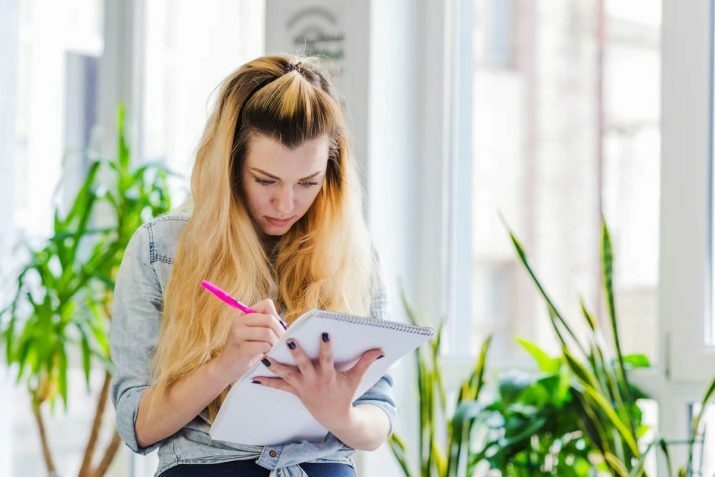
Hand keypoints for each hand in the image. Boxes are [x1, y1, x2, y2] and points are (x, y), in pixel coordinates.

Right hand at [213, 299, 285, 385]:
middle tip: (281, 343)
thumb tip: (288, 325)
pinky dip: (269, 352)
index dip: (276, 317)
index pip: (267, 304)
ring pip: (268, 333)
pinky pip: (263, 345)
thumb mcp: (254, 334)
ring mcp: (238, 334)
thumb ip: (267, 325)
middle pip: (270, 319)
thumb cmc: (246, 351)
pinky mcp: (241, 349)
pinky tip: (267, 357)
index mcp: (243, 315)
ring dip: (275, 343)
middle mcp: (239, 322)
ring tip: (273, 350)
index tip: (277, 330)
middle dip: (280, 332)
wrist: (226, 369)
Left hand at [253, 333, 383, 430]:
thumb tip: (379, 349)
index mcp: (329, 375)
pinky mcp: (294, 391)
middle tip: (288, 340)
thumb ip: (364, 362)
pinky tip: (253, 377)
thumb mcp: (355, 379)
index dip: (326, 347)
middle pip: (303, 365)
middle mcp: (314, 380)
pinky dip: (266, 381)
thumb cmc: (345, 394)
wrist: (335, 417)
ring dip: (275, 366)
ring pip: (286, 375)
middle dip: (296, 353)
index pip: (327, 358)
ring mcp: (302, 386)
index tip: (324, 334)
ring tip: (263, 357)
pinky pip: (278, 386)